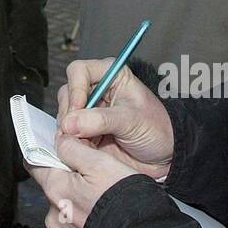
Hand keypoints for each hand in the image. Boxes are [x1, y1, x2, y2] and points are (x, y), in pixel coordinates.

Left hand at [29, 135, 140, 227]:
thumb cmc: (125, 201)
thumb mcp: (101, 163)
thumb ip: (72, 147)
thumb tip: (59, 139)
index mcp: (56, 189)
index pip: (35, 161)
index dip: (49, 149)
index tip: (62, 146)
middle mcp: (54, 212)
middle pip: (52, 182)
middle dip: (68, 173)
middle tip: (92, 171)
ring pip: (64, 201)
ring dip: (77, 193)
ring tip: (101, 191)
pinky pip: (73, 218)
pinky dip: (84, 210)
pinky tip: (101, 206)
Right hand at [56, 57, 173, 179]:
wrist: (163, 156)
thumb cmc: (157, 130)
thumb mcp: (132, 121)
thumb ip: (101, 120)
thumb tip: (70, 123)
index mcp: (111, 75)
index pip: (79, 71)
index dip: (75, 89)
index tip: (78, 110)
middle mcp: (96, 90)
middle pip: (67, 93)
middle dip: (70, 114)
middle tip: (77, 132)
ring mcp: (88, 111)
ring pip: (64, 114)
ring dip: (69, 130)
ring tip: (86, 144)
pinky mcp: (84, 131)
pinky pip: (67, 133)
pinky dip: (71, 142)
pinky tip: (84, 150)